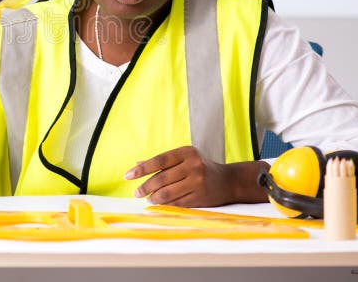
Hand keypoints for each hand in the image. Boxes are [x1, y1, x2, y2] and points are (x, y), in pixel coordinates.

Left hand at [124, 145, 269, 206]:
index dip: (142, 169)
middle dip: (145, 187)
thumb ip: (162, 162)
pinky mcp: (201, 197)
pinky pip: (177, 203)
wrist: (229, 181)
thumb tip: (137, 165)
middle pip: (161, 179)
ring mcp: (198, 182)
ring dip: (153, 198)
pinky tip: (159, 204)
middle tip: (136, 192)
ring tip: (148, 199)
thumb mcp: (184, 158)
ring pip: (167, 193)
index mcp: (187, 152)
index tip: (127, 175)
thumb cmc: (200, 167)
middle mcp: (193, 166)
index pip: (159, 160)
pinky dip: (165, 205)